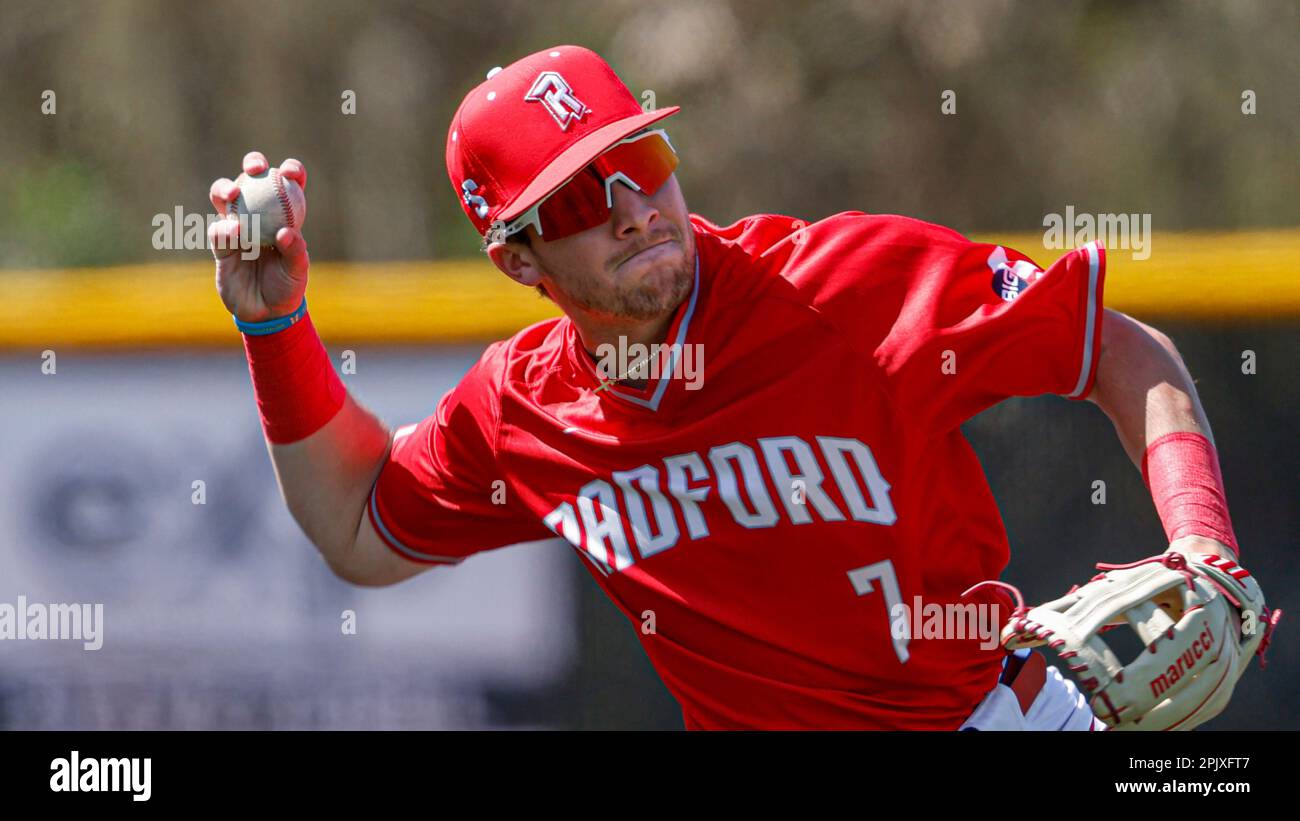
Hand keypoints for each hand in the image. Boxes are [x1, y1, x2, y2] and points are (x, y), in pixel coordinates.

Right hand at [209, 151, 309, 321]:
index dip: (290, 171)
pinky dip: (224, 228)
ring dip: (225, 188)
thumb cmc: (287, 288)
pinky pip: (218, 231)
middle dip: (253, 163)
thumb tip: (286, 232)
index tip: (290, 172)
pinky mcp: (219, 246)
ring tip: (233, 192)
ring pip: (225, 198)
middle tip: (256, 167)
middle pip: (252, 180)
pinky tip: (233, 230)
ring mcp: (236, 227)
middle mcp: (258, 215)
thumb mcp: (297, 272)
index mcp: (283, 215)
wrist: (265, 313)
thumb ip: (295, 252)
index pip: (287, 186)